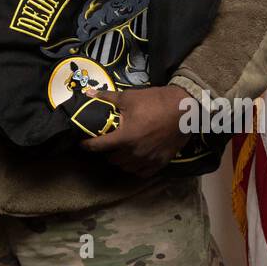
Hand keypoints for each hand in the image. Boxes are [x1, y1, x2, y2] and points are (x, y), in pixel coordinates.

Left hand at [78, 85, 195, 178]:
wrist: (184, 108)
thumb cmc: (155, 101)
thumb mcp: (129, 97)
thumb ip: (107, 97)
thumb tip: (89, 93)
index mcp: (125, 137)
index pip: (99, 146)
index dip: (87, 146)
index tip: (82, 144)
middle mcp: (135, 152)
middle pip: (112, 160)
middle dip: (105, 153)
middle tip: (106, 145)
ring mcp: (148, 159)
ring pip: (126, 168)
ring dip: (119, 161)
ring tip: (119, 152)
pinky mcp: (160, 162)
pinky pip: (142, 173)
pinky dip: (135, 169)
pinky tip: (134, 161)